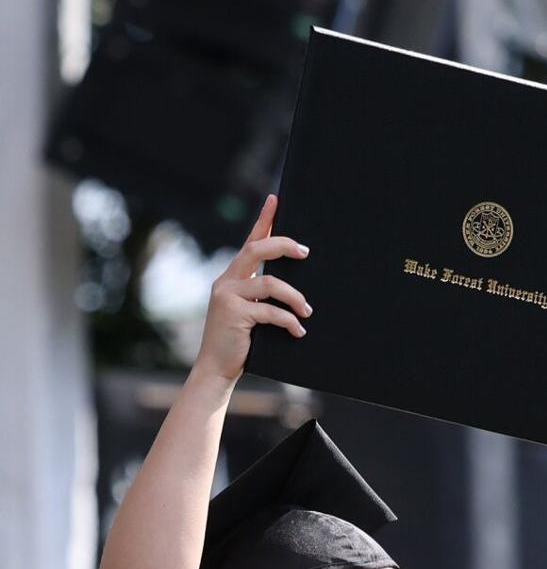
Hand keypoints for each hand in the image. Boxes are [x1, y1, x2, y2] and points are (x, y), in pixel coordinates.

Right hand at [193, 194, 310, 384]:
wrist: (216, 369)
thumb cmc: (239, 344)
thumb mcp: (251, 315)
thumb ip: (263, 299)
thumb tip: (295, 291)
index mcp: (232, 277)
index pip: (250, 241)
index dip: (263, 220)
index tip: (275, 199)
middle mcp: (227, 281)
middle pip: (256, 250)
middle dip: (283, 246)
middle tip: (306, 253)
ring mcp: (228, 296)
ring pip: (269, 283)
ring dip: (294, 297)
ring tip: (307, 312)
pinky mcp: (233, 313)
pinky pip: (269, 311)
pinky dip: (288, 321)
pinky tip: (298, 331)